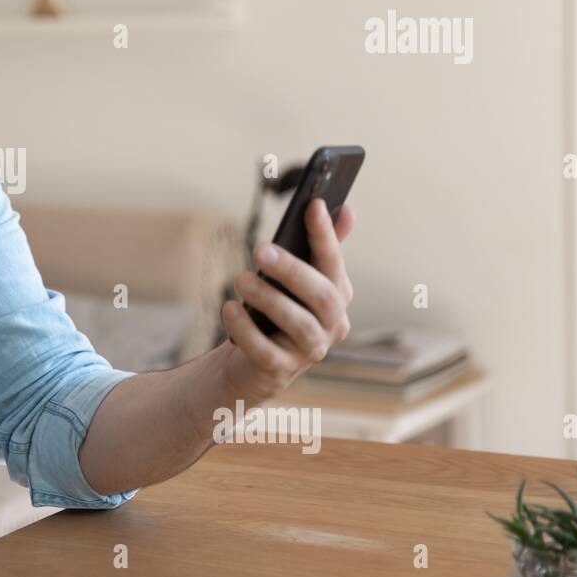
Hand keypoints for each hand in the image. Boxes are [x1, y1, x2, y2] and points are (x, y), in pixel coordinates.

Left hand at [221, 198, 355, 401]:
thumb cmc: (276, 312)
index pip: (334, 263)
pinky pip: (265, 351)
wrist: (252, 362)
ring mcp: (309, 351)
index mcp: (337, 296)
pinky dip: (245, 329)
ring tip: (241, 279)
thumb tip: (346, 210)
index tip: (313, 205)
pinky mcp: (281, 371)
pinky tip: (229, 308)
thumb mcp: (294, 280)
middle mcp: (332, 325)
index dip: (326, 235)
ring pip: (299, 324)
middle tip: (261, 249)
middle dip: (293, 270)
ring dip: (268, 298)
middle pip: (322, 296)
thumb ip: (319, 248)